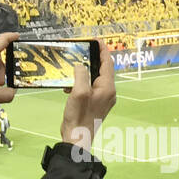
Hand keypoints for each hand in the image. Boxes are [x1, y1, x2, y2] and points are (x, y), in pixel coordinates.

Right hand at [61, 41, 117, 155]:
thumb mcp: (78, 92)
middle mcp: (108, 93)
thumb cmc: (79, 117)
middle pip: (103, 70)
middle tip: (84, 49)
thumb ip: (81, 75)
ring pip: (96, 78)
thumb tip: (80, 65)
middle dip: (93, 59)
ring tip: (74, 66)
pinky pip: (90, 87)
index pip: (107, 63)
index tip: (96, 40)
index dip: (102, 50)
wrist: (77, 138)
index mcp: (107, 88)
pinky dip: (82, 82)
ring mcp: (103, 99)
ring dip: (85, 71)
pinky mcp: (96, 104)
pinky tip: (70, 85)